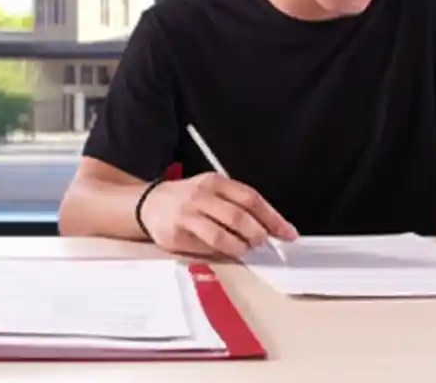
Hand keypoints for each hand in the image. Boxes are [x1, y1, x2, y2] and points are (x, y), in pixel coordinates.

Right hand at [139, 172, 297, 258]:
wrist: (148, 204)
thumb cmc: (187, 199)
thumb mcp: (212, 191)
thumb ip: (237, 204)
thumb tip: (269, 227)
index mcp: (214, 182)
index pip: (250, 199)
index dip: (272, 218)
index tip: (287, 233)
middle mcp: (200, 196)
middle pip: (238, 217)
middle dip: (257, 234)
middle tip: (263, 243)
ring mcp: (186, 215)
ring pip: (220, 235)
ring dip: (239, 247)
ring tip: (244, 249)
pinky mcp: (176, 234)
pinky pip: (204, 247)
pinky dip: (219, 252)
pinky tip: (223, 251)